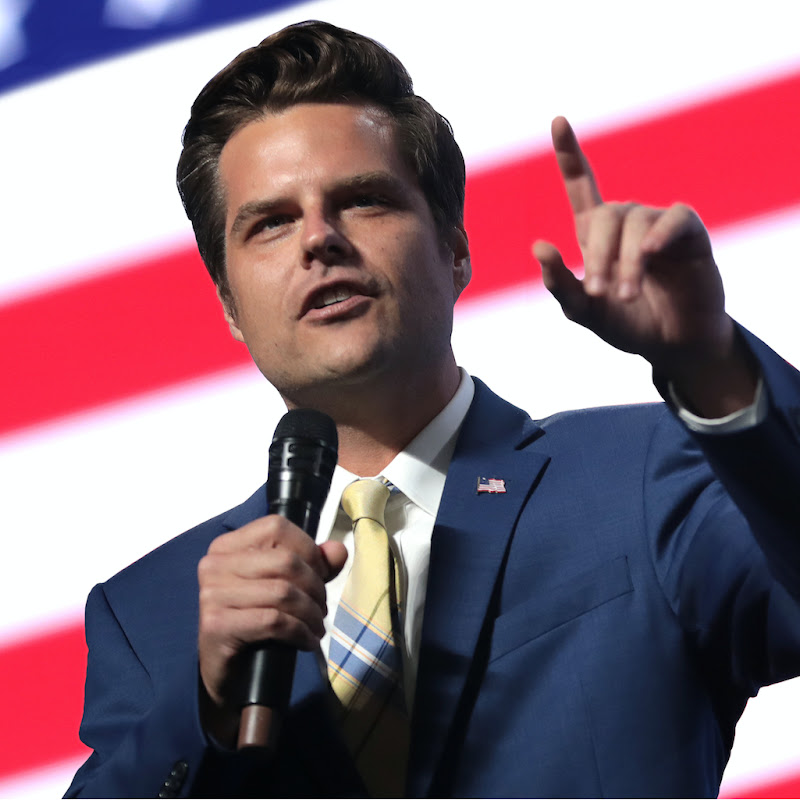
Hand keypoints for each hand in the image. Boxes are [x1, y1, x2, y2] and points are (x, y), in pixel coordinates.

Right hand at [197, 516, 346, 743]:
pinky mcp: (217, 625)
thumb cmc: (255, 625)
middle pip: (285, 561)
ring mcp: (212, 595)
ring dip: (311, 613)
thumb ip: (313, 564)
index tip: (321, 573)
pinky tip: (306, 642)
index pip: (276, 527)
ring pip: (283, 592)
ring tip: (316, 626)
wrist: (226, 676)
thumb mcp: (285, 587)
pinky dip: (300, 632)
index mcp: (227, 547)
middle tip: (320, 608)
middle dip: (314, 587)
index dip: (308, 549)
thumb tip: (338, 550)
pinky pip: (274, 621)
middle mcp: (214, 565)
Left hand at [534, 116, 756, 416]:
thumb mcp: (586, 311)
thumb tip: (538, 246)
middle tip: (601, 294)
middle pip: (604, 216)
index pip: (581, 185)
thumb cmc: (627, 323)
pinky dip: (662, 233)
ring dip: (627, 263)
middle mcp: (626, 222)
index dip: (569, 154)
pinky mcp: (689, 233)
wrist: (673, 343)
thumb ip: (561, 284)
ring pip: (636, 225)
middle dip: (599, 256)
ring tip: (625, 296)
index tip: (558, 120)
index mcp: (596, 234)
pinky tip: (653, 251)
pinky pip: (675, 218)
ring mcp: (658, 225)